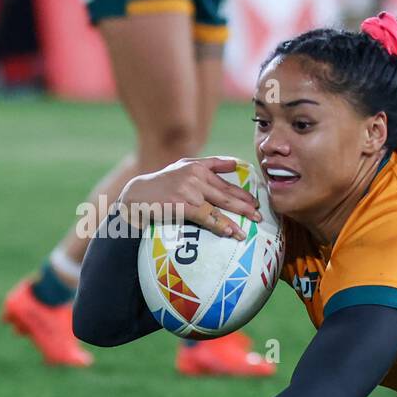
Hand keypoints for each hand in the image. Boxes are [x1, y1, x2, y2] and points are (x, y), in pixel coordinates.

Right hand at [117, 156, 261, 240]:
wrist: (137, 195)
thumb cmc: (163, 183)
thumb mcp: (184, 166)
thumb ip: (210, 164)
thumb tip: (235, 164)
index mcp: (198, 167)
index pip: (226, 182)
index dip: (243, 193)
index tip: (255, 202)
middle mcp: (195, 176)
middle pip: (227, 194)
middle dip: (245, 206)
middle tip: (259, 215)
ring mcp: (189, 190)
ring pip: (219, 207)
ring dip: (236, 219)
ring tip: (247, 229)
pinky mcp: (182, 204)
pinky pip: (207, 217)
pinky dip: (220, 225)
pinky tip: (231, 232)